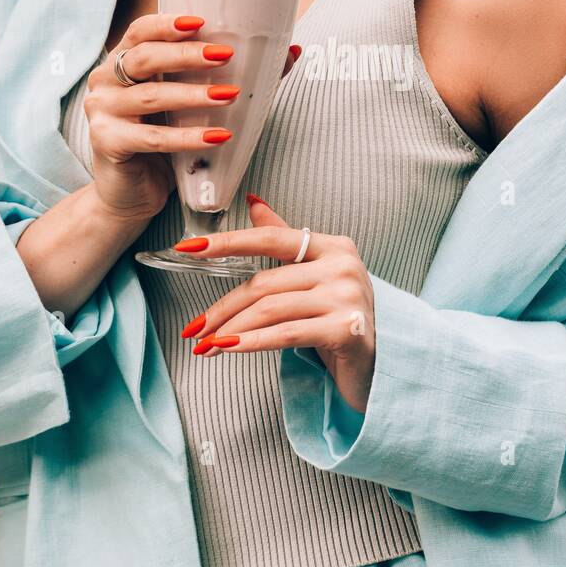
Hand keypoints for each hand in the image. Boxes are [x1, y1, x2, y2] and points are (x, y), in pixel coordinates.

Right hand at [85, 14, 300, 222]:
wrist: (131, 195)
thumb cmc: (163, 142)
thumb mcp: (190, 105)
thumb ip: (230, 76)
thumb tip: (290, 51)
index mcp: (122, 62)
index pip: (141, 31)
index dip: (168, 23)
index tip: (202, 21)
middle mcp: (105, 81)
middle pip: (145, 58)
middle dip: (187, 55)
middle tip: (225, 56)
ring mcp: (101, 112)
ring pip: (152, 96)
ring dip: (194, 95)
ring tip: (230, 95)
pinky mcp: (107, 143)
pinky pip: (153, 137)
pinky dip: (188, 137)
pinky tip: (218, 136)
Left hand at [176, 197, 376, 413]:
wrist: (377, 364)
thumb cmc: (339, 318)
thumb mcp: (314, 276)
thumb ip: (285, 240)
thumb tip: (253, 202)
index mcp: (334, 246)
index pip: (271, 238)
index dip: (227, 241)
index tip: (188, 247)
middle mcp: (344, 265)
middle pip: (265, 282)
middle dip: (222, 307)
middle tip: (194, 328)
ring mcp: (347, 297)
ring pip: (270, 309)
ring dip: (230, 330)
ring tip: (205, 345)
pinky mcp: (347, 329)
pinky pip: (286, 334)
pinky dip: (251, 343)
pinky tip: (228, 349)